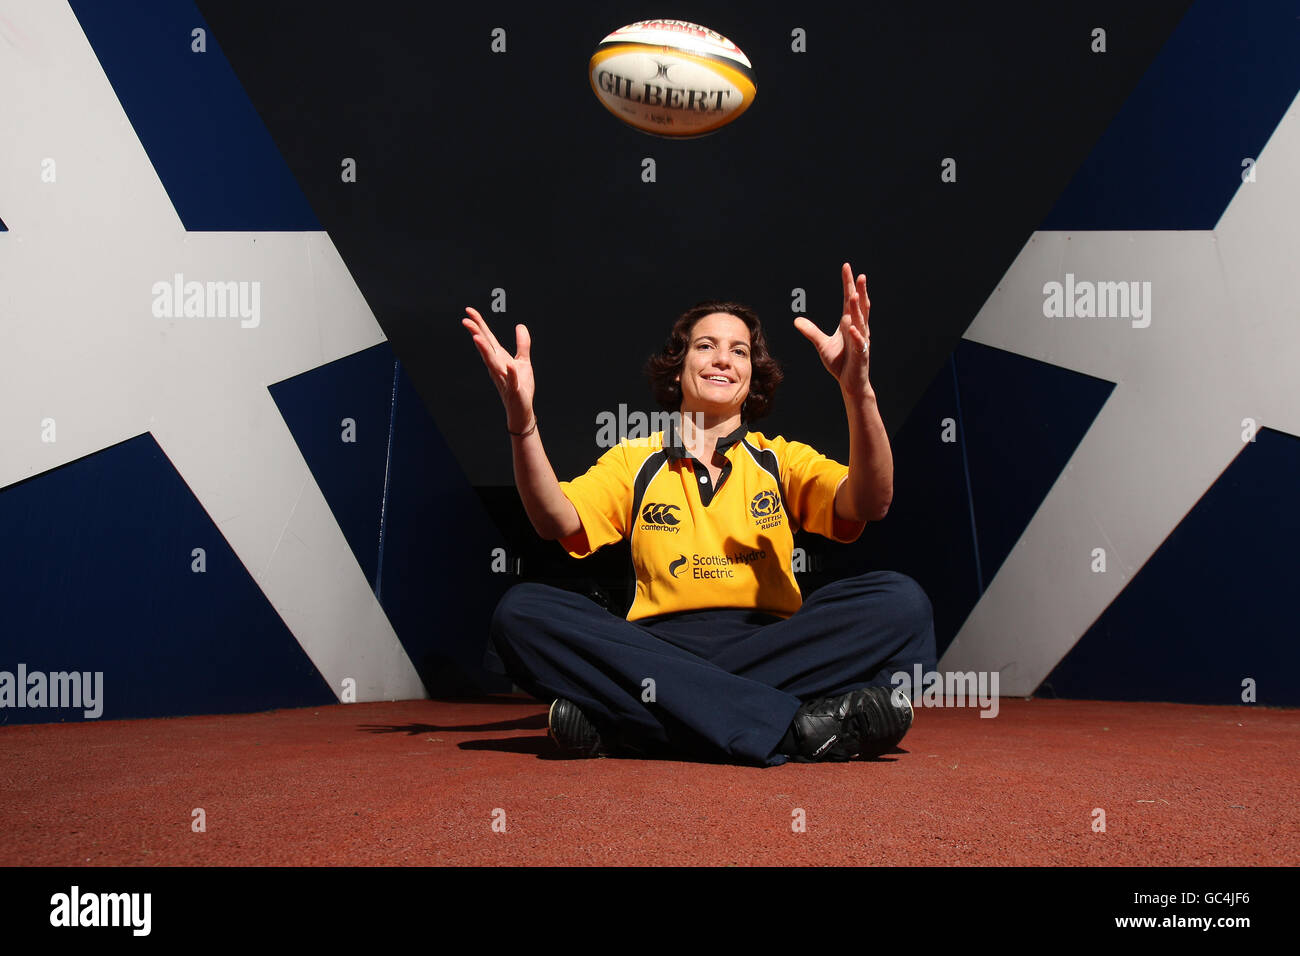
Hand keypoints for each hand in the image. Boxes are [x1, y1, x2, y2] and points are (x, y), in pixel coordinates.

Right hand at [461, 307, 534, 428]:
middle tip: (465, 320)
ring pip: (492, 362)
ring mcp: (504, 378)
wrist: (522, 409)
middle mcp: (497, 366)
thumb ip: (522, 344)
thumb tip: (520, 325)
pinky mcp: (514, 389)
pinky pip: (511, 380)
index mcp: (499, 358)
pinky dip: (510, 372)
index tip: (469, 310)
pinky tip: (509, 364)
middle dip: (476, 333)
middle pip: (485, 347)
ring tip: (477, 338)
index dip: (479, 324)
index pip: (487, 338)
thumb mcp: (523, 361)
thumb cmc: (521, 386)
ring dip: (485, 350)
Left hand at [793, 262, 872, 398]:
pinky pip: (858, 343)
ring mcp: (860, 341)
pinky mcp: (860, 354)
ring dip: (858, 309)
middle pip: (859, 307)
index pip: (849, 300)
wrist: (850, 383)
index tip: (846, 267)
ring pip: (860, 322)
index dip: (848, 284)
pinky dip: (856, 335)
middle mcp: (857, 328)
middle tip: (860, 275)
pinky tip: (852, 328)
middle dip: (860, 291)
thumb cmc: (840, 363)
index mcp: (848, 323)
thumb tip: (796, 320)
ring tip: (856, 295)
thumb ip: (811, 331)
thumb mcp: (822, 344)